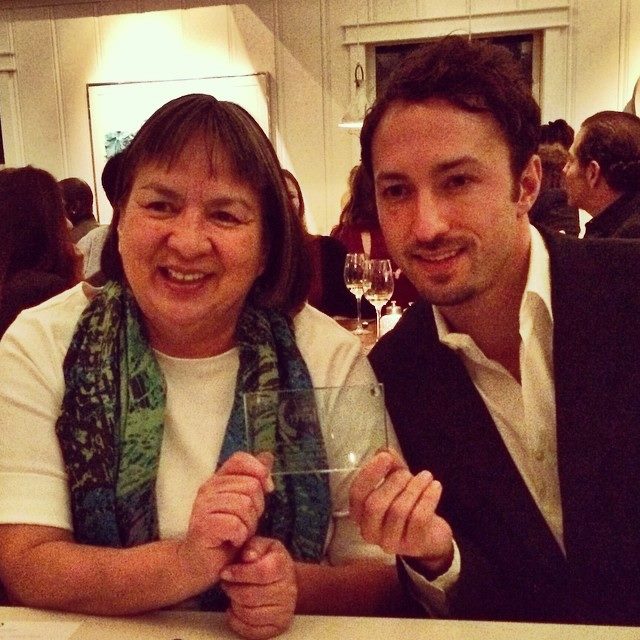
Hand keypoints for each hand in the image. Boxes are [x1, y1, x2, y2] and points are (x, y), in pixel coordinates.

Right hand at [179, 452, 274, 576]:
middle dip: (256, 508)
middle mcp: (208, 488)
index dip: (258, 470)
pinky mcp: (203, 526)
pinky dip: (240, 536)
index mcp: (218, 480)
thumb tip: (267, 457)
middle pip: (250, 486)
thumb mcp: (244, 502)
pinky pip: (236, 525)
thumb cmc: (224, 533)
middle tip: (244, 522)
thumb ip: (254, 479)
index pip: (240, 459)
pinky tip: (232, 541)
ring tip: (237, 533)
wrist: (199, 563)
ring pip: (245, 505)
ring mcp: (204, 506)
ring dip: (248, 524)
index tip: (267, 488)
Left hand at [221, 537, 296, 639]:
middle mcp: (288, 588)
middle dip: (232, 590)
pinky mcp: (279, 626)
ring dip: (234, 605)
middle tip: (226, 583)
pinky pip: (253, 631)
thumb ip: (253, 547)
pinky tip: (235, 609)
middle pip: (252, 596)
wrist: (285, 578)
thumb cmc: (267, 559)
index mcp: (283, 565)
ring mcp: (285, 609)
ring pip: (250, 614)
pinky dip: (238, 622)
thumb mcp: (261, 545)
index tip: (225, 573)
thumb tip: (248, 556)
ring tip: (232, 595)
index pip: (261, 572)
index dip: (239, 574)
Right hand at [349, 449, 452, 575]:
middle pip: (375, 505)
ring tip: (427, 476)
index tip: (385, 457)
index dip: (369, 474)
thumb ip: (389, 466)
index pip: (356, 494)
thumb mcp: (396, 483)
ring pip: (398, 511)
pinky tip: (435, 486)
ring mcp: (390, 542)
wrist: (430, 536)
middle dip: (394, 482)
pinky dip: (428, 498)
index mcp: (359, 514)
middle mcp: (370, 531)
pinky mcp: (413, 545)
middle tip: (408, 473)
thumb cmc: (407, 505)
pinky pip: (419, 518)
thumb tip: (384, 450)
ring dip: (414, 488)